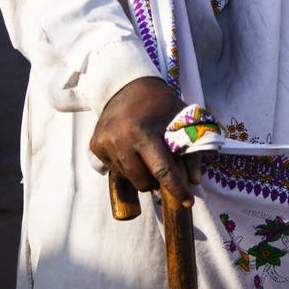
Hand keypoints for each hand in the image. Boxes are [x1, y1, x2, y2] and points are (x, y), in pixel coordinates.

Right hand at [89, 76, 202, 207]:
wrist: (126, 86)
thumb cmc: (159, 102)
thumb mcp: (181, 118)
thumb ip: (190, 148)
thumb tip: (193, 181)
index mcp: (143, 132)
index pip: (162, 171)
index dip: (177, 189)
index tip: (188, 202)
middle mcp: (120, 140)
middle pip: (144, 181)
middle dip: (158, 183)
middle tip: (166, 174)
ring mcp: (104, 144)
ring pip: (129, 178)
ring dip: (142, 176)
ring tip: (149, 159)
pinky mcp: (95, 146)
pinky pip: (115, 170)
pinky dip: (128, 168)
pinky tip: (133, 152)